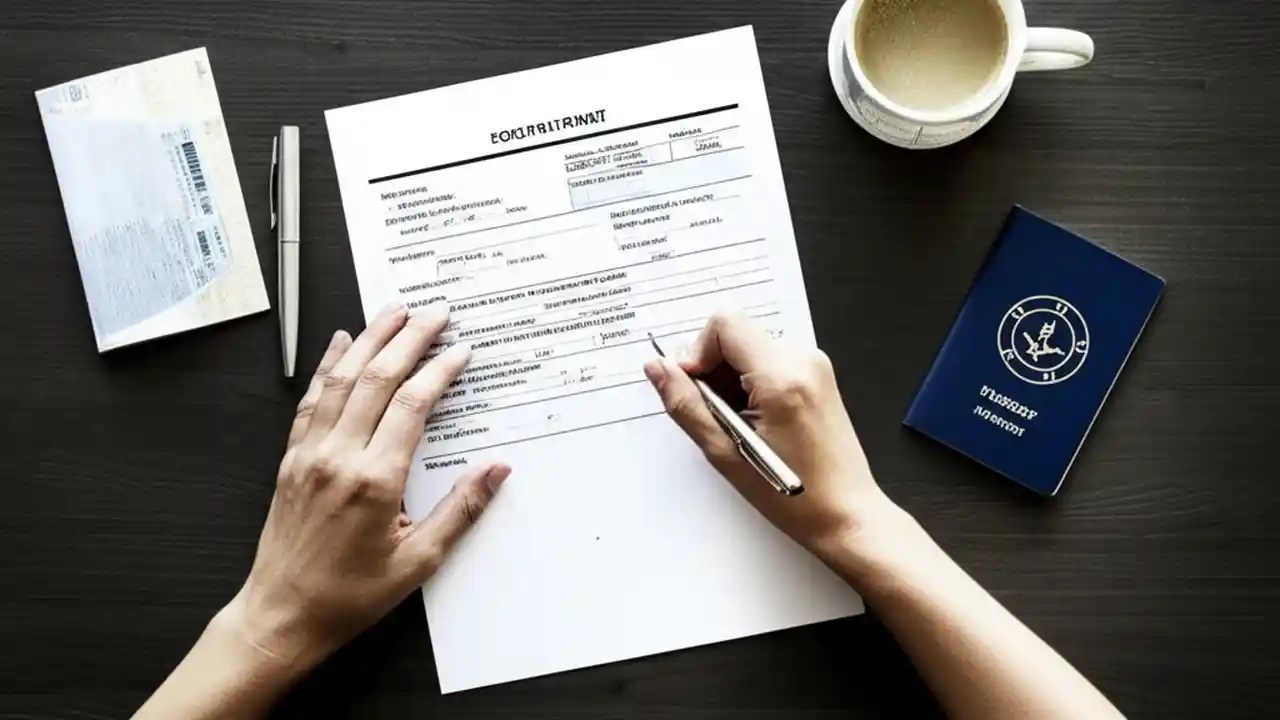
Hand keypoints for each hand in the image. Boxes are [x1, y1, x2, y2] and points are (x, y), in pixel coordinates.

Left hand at [225, 303, 508, 670]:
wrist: (283, 616)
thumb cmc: (349, 595)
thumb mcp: (420, 561)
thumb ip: (461, 509)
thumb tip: (497, 471)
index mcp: (375, 480)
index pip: (413, 405)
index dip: (440, 371)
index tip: (461, 351)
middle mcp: (339, 458)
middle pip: (377, 378)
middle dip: (409, 338)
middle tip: (435, 313)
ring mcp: (310, 454)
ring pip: (341, 379)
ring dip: (369, 339)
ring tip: (394, 311)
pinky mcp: (291, 460)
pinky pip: (311, 400)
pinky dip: (327, 366)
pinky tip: (338, 343)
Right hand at [643, 312, 897, 561]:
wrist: (846, 512)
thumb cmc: (794, 495)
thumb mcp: (726, 453)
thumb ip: (686, 405)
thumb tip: (658, 368)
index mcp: (782, 376)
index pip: (725, 323)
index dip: (698, 352)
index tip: (693, 388)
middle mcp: (803, 359)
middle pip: (735, 333)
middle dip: (714, 368)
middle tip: (718, 414)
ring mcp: (814, 364)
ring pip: (749, 347)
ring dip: (731, 379)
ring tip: (740, 424)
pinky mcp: (816, 374)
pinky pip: (767, 360)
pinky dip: (751, 383)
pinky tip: (756, 420)